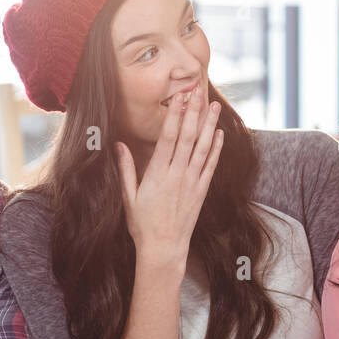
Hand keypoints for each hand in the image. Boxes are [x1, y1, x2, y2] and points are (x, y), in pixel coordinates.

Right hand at [116, 91, 222, 266]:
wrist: (163, 248)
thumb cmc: (142, 224)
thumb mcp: (128, 197)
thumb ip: (125, 169)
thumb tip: (119, 144)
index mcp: (157, 173)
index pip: (168, 137)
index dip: (175, 115)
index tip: (179, 97)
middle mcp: (177, 174)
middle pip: (188, 136)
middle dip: (193, 111)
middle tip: (198, 90)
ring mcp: (192, 182)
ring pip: (203, 147)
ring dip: (209, 124)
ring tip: (214, 105)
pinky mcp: (201, 191)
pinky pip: (211, 165)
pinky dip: (216, 148)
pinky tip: (219, 133)